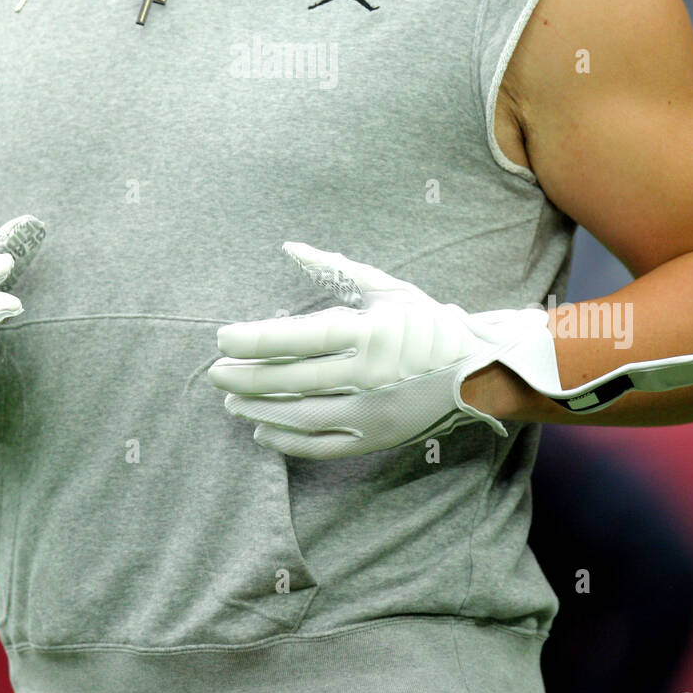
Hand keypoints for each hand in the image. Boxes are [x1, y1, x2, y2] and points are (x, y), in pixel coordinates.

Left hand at [209, 242, 549, 457]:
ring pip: (299, 417)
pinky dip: (286, 441)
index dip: (255, 340)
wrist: (479, 369)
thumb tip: (288, 247)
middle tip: (214, 372)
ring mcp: (371, 412)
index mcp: (369, 332)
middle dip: (245, 378)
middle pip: (290, 381)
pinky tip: (260, 431)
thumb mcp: (384, 286)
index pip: (298, 338)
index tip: (221, 339)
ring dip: (258, 410)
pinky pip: (320, 446)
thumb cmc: (425, 321)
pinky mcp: (376, 438)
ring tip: (230, 401)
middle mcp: (368, 375)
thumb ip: (333, 268)